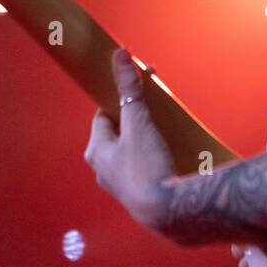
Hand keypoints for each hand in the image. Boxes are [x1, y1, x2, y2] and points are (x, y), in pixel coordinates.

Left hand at [83, 48, 176, 231]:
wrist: (168, 212)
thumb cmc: (146, 166)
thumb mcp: (138, 121)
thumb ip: (129, 88)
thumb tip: (119, 54)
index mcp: (96, 151)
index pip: (103, 115)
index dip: (121, 98)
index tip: (139, 88)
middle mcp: (104, 169)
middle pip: (119, 132)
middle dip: (137, 117)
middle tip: (157, 106)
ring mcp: (122, 184)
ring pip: (132, 150)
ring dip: (147, 137)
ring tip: (166, 128)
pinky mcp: (141, 195)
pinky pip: (145, 167)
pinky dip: (155, 156)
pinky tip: (171, 152)